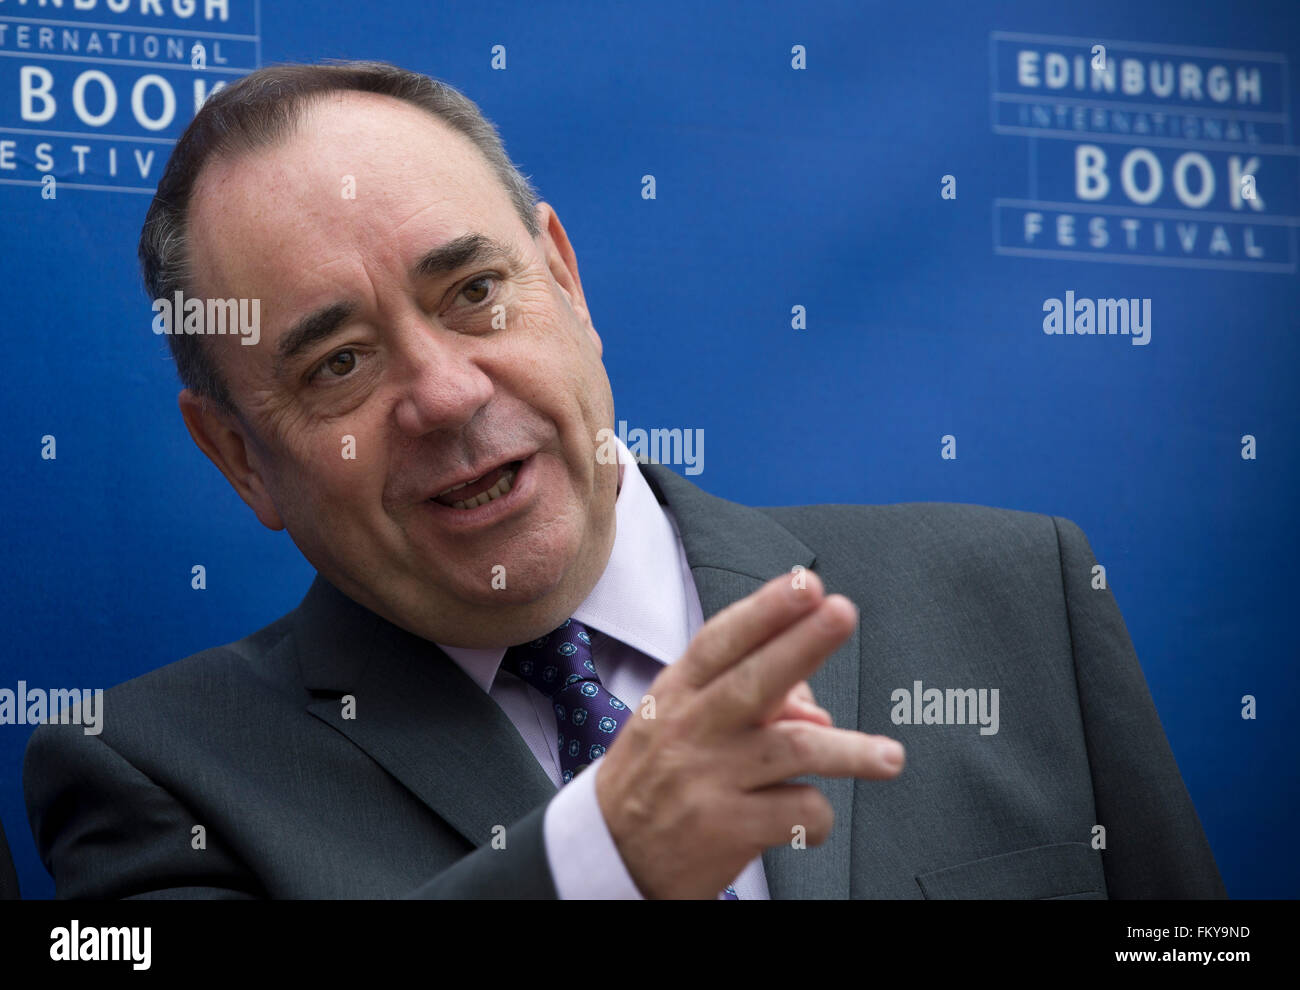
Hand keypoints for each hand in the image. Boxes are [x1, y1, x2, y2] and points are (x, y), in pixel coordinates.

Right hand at [595, 570, 904, 897]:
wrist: (610, 857)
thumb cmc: (655, 779)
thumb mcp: (679, 724)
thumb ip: (740, 697)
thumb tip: (811, 699)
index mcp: (677, 695)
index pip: (722, 641)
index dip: (764, 610)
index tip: (803, 584)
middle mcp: (690, 729)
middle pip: (755, 679)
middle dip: (803, 642)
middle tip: (841, 613)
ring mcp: (708, 779)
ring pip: (793, 749)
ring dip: (850, 751)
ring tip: (890, 758)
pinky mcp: (725, 828)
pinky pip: (795, 811)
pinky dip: (815, 816)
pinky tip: (809, 820)